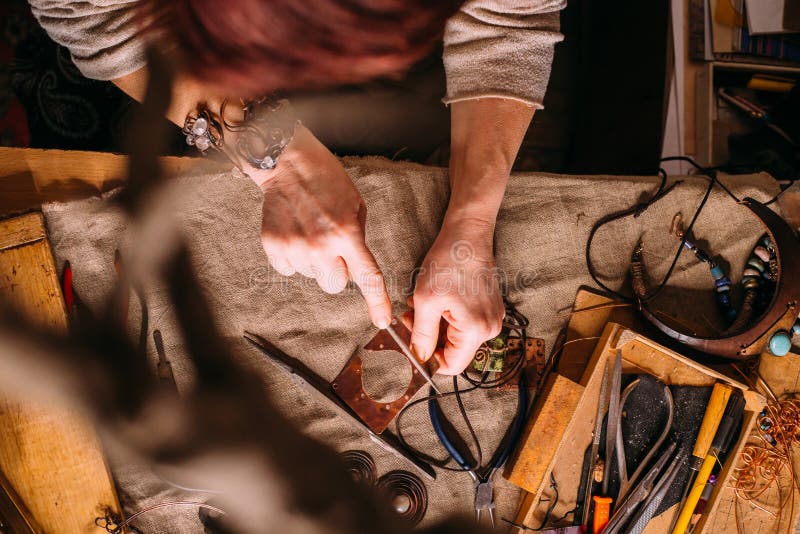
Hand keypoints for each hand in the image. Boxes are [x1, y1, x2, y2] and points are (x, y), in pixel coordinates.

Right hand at [256, 125, 391, 327]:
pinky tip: (295, 232)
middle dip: (338, 271)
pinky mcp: (274, 247)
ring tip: (310, 231)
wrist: (287, 164)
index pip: (367, 277)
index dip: (377, 302)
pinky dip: (294, 257)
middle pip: (336, 285)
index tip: (382, 320)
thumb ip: (358, 239)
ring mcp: (295, 248)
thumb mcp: (356, 206)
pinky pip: (290, 269)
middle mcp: (321, 246)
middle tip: (332, 246)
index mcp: (347, 234)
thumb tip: (354, 268)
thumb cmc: (327, 181)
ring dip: (315, 261)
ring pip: (313, 276)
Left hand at [408, 219, 503, 373]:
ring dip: (436, 325)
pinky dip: (447, 316)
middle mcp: (490, 328)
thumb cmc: (448, 262)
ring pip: (457, 336)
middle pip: (454, 350)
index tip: (413, 343)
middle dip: (430, 337)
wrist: (468, 234)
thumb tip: (420, 358)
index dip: (429, 359)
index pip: (451, 365)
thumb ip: (422, 334)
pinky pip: (465, 323)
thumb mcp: (425, 300)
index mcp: (476, 330)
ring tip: (421, 303)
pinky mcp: (490, 308)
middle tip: (410, 316)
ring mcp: (492, 318)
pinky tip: (437, 299)